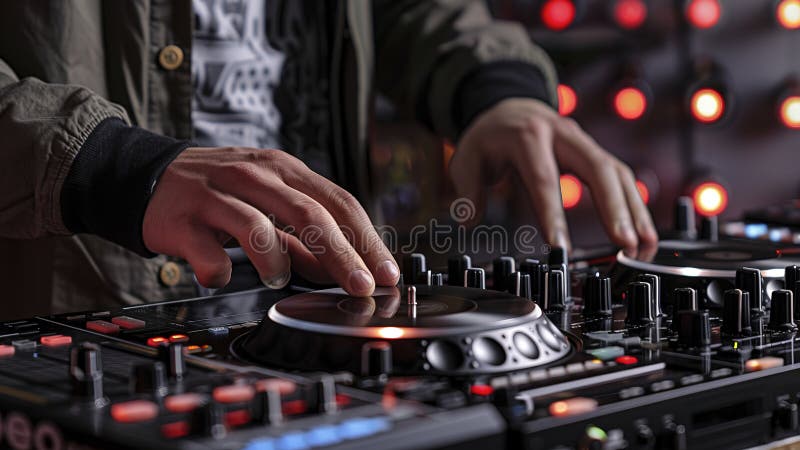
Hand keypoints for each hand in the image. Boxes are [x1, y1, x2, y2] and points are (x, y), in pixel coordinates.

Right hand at [142, 147, 399, 295]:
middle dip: (343, 257)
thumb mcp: (269, 203)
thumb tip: (340, 270)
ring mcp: (218, 195)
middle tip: (361, 288)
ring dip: (277, 263)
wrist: (149, 177)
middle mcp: (255, 176)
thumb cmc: (220, 192)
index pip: (338, 202)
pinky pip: (207, 251)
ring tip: (278, 280)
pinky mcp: (184, 218)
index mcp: (284, 170)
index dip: (367, 239)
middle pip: (310, 216)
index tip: (385, 272)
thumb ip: (303, 238)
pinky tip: (220, 276)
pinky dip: (219, 271)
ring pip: (259, 228)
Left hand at [449, 98, 657, 254]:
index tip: (559, 246)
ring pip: (618, 173)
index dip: (553, 214)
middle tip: (625, 244)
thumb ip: (467, 190)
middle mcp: (564, 135)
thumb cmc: (489, 136)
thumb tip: (468, 220)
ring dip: (635, 211)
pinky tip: (643, 234)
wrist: (510, 106)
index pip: (544, 179)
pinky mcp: (596, 154)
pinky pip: (621, 178)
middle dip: (615, 209)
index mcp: (528, 137)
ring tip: (643, 248)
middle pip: (598, 170)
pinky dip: (635, 206)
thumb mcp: (466, 158)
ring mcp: (585, 142)